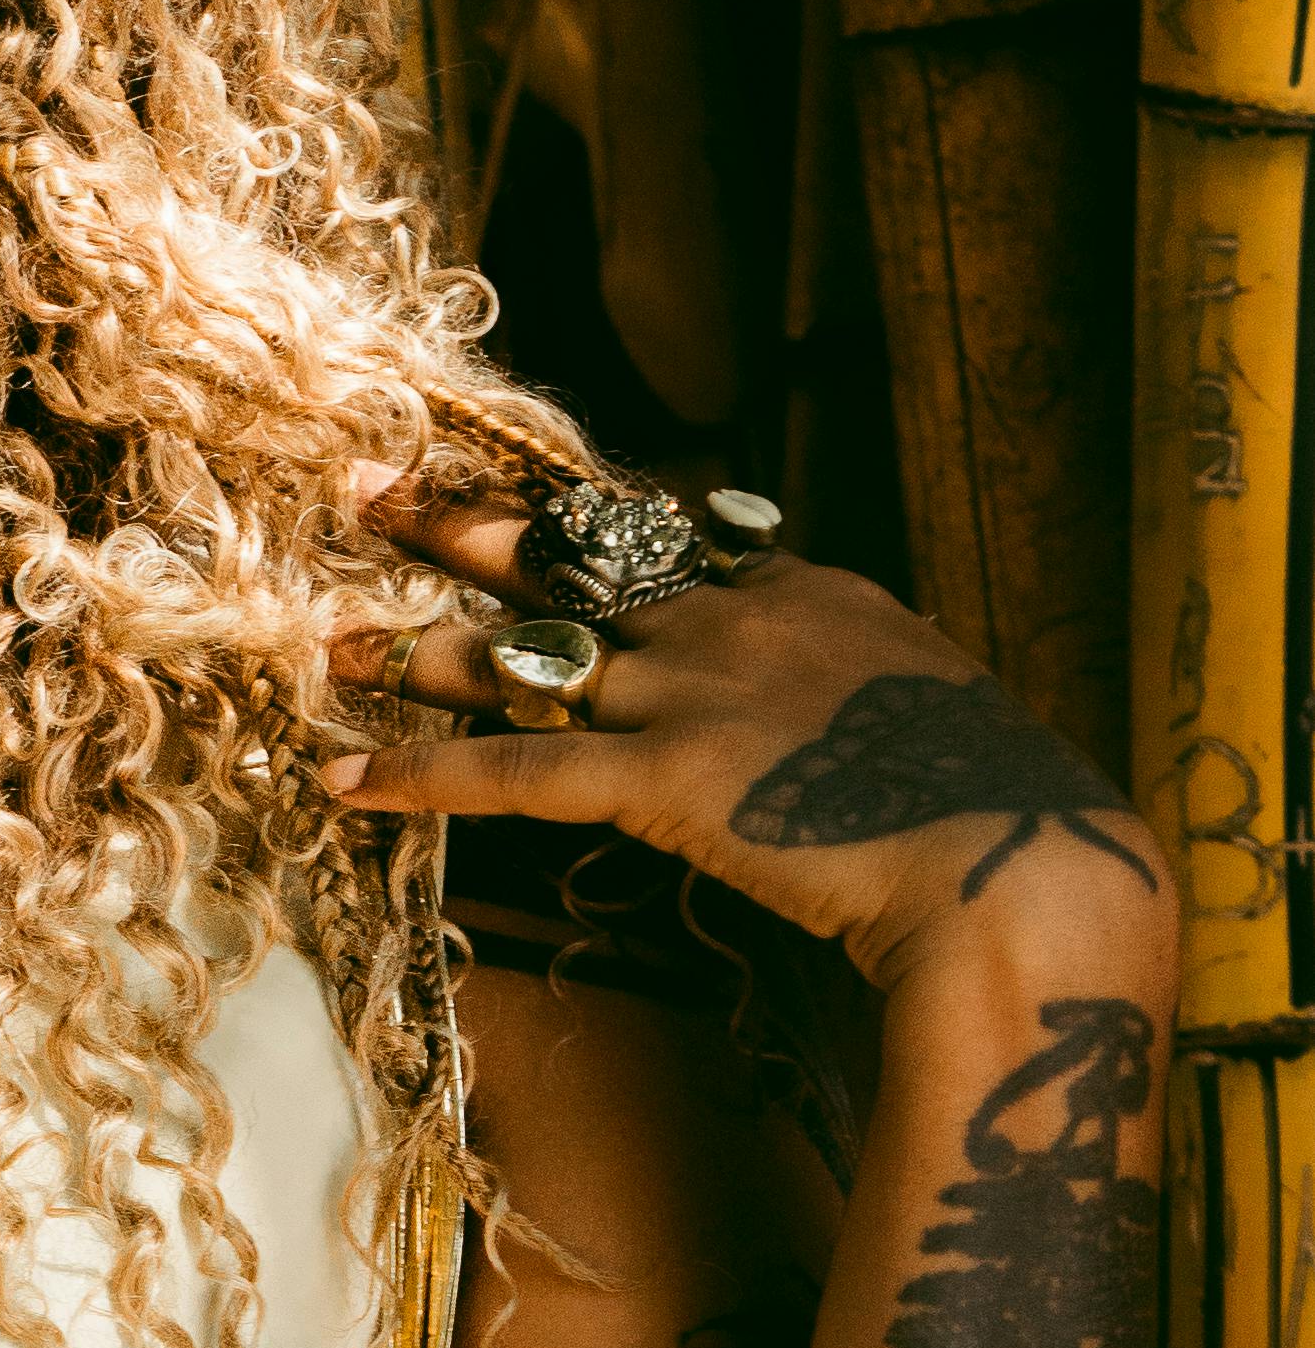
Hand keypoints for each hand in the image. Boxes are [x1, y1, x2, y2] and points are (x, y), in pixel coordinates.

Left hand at [322, 492, 1169, 998]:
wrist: (1017, 863)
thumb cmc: (990, 813)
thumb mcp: (924, 720)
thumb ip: (849, 702)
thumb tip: (813, 725)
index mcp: (805, 594)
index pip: (663, 541)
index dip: (576, 525)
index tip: (517, 505)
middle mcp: (734, 621)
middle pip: (569, 561)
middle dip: (461, 524)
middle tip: (369, 484)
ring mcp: (693, 692)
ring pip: (520, 658)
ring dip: (415, 650)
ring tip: (330, 638)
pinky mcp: (662, 777)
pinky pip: (511, 774)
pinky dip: (420, 774)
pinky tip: (345, 778)